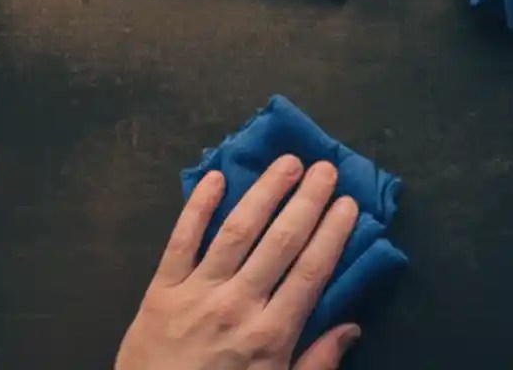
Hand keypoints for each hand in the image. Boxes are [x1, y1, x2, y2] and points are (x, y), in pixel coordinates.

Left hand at [116, 155, 361, 369]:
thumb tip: (351, 327)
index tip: (348, 203)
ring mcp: (197, 293)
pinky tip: (217, 178)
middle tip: (325, 168)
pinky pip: (181, 239)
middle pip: (280, 242)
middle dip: (307, 201)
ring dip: (265, 193)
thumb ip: (317, 363)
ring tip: (286, 163)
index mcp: (271, 335)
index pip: (311, 271)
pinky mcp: (161, 289)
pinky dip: (198, 206)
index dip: (332, 233)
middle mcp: (237, 305)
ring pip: (237, 231)